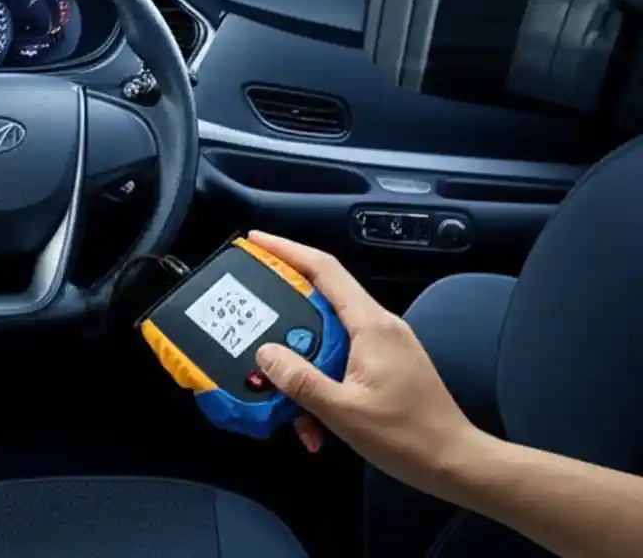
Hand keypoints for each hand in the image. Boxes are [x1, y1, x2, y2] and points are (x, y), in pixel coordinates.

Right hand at [247, 231, 482, 494]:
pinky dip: (321, 383)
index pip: (325, 270)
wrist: (454, 462)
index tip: (257, 242)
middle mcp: (379, 326)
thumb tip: (266, 354)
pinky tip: (313, 420)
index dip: (287, 250)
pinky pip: (340, 360)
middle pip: (320, 302)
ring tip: (282, 395)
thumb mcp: (343, 411)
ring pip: (327, 338)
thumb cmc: (407, 436)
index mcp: (371, 325)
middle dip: (283, 318)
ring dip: (302, 365)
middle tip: (249, 321)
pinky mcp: (385, 365)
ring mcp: (384, 345)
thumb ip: (300, 380)